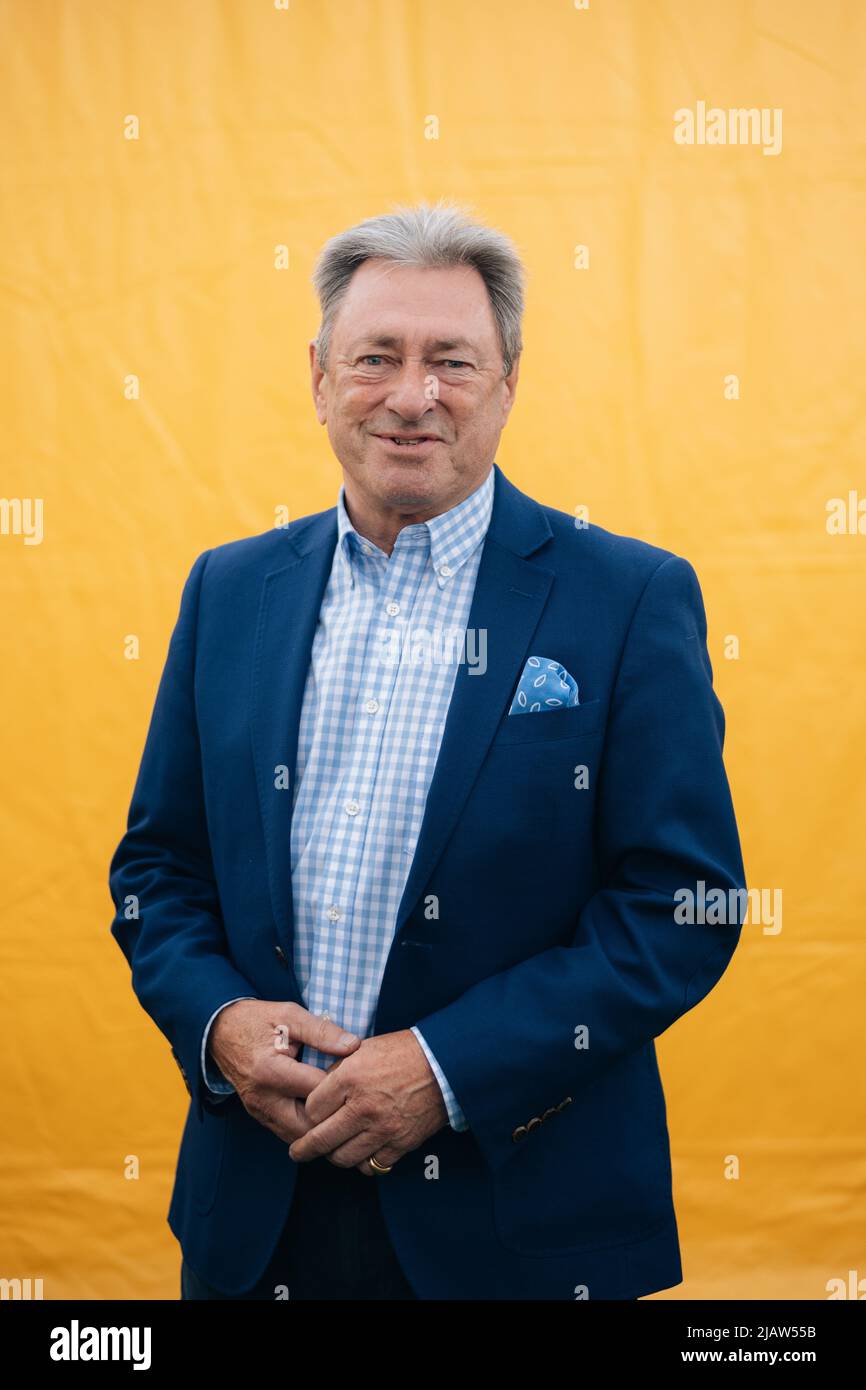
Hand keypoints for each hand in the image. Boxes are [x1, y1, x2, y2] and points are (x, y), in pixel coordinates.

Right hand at [208, 1000, 360, 1147]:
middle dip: (334, 1115)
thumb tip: (353, 1045)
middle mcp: (263, 1098)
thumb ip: (322, 1031)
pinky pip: (288, 1132)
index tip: (358, 1076)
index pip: (318, 1091)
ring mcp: (259, 1111)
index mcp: (270, 1072)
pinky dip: (307, 1125)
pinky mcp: (258, 1116)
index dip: (343, 1086)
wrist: (220, 1031)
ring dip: (321, 1125)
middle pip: (309, 1125)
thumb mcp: (290, 1015)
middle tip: (353, 1098)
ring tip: (341, 1106)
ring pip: (299, 1136)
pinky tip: (322, 1110)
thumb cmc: (257, 1020)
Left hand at [288, 1030, 448, 1175]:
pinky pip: (372, 1165)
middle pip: (321, 1140)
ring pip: (343, 1158)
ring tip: (331, 1151)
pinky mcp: (400, 1143)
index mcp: (350, 1078)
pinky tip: (361, 1152)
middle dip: (304, 1149)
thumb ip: (337, 1072)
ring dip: (334, 1156)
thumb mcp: (362, 1050)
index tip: (307, 1117)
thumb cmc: (402, 1052)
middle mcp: (363, 1107)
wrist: (443, 1064)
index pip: (311, 1109)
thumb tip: (316, 1093)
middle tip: (298, 1152)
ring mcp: (382, 1129)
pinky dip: (363, 1162)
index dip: (306, 1114)